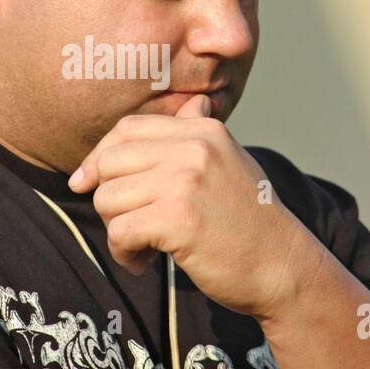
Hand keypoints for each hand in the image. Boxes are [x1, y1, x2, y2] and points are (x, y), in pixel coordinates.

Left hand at [67, 93, 312, 319]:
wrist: (283, 268)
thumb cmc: (248, 221)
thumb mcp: (229, 162)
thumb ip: (199, 132)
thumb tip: (191, 101)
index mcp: (202, 129)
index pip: (126, 129)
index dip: (98, 158)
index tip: (85, 184)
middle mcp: (194, 147)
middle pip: (109, 162)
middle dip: (107, 199)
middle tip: (129, 226)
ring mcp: (186, 181)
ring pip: (108, 199)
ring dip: (116, 231)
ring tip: (142, 248)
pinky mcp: (178, 219)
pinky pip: (120, 232)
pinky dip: (124, 254)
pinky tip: (144, 263)